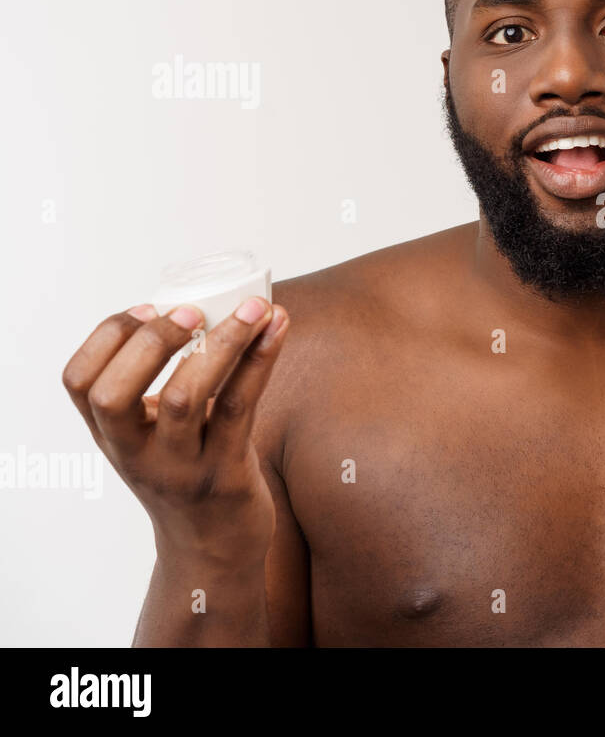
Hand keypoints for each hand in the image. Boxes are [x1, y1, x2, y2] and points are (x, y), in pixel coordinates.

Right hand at [61, 297, 289, 568]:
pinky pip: (241, 408)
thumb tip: (204, 305)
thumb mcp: (155, 434)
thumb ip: (159, 384)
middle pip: (112, 395)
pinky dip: (260, 361)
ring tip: (252, 308)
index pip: (79, 382)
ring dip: (222, 344)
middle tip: (192, 311)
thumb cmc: (188, 472)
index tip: (147, 308)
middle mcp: (136, 453)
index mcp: (113, 435)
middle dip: (149, 343)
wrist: (214, 548)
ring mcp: (180, 467)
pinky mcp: (227, 474)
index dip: (107, 337)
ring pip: (185, 399)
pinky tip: (277, 328)